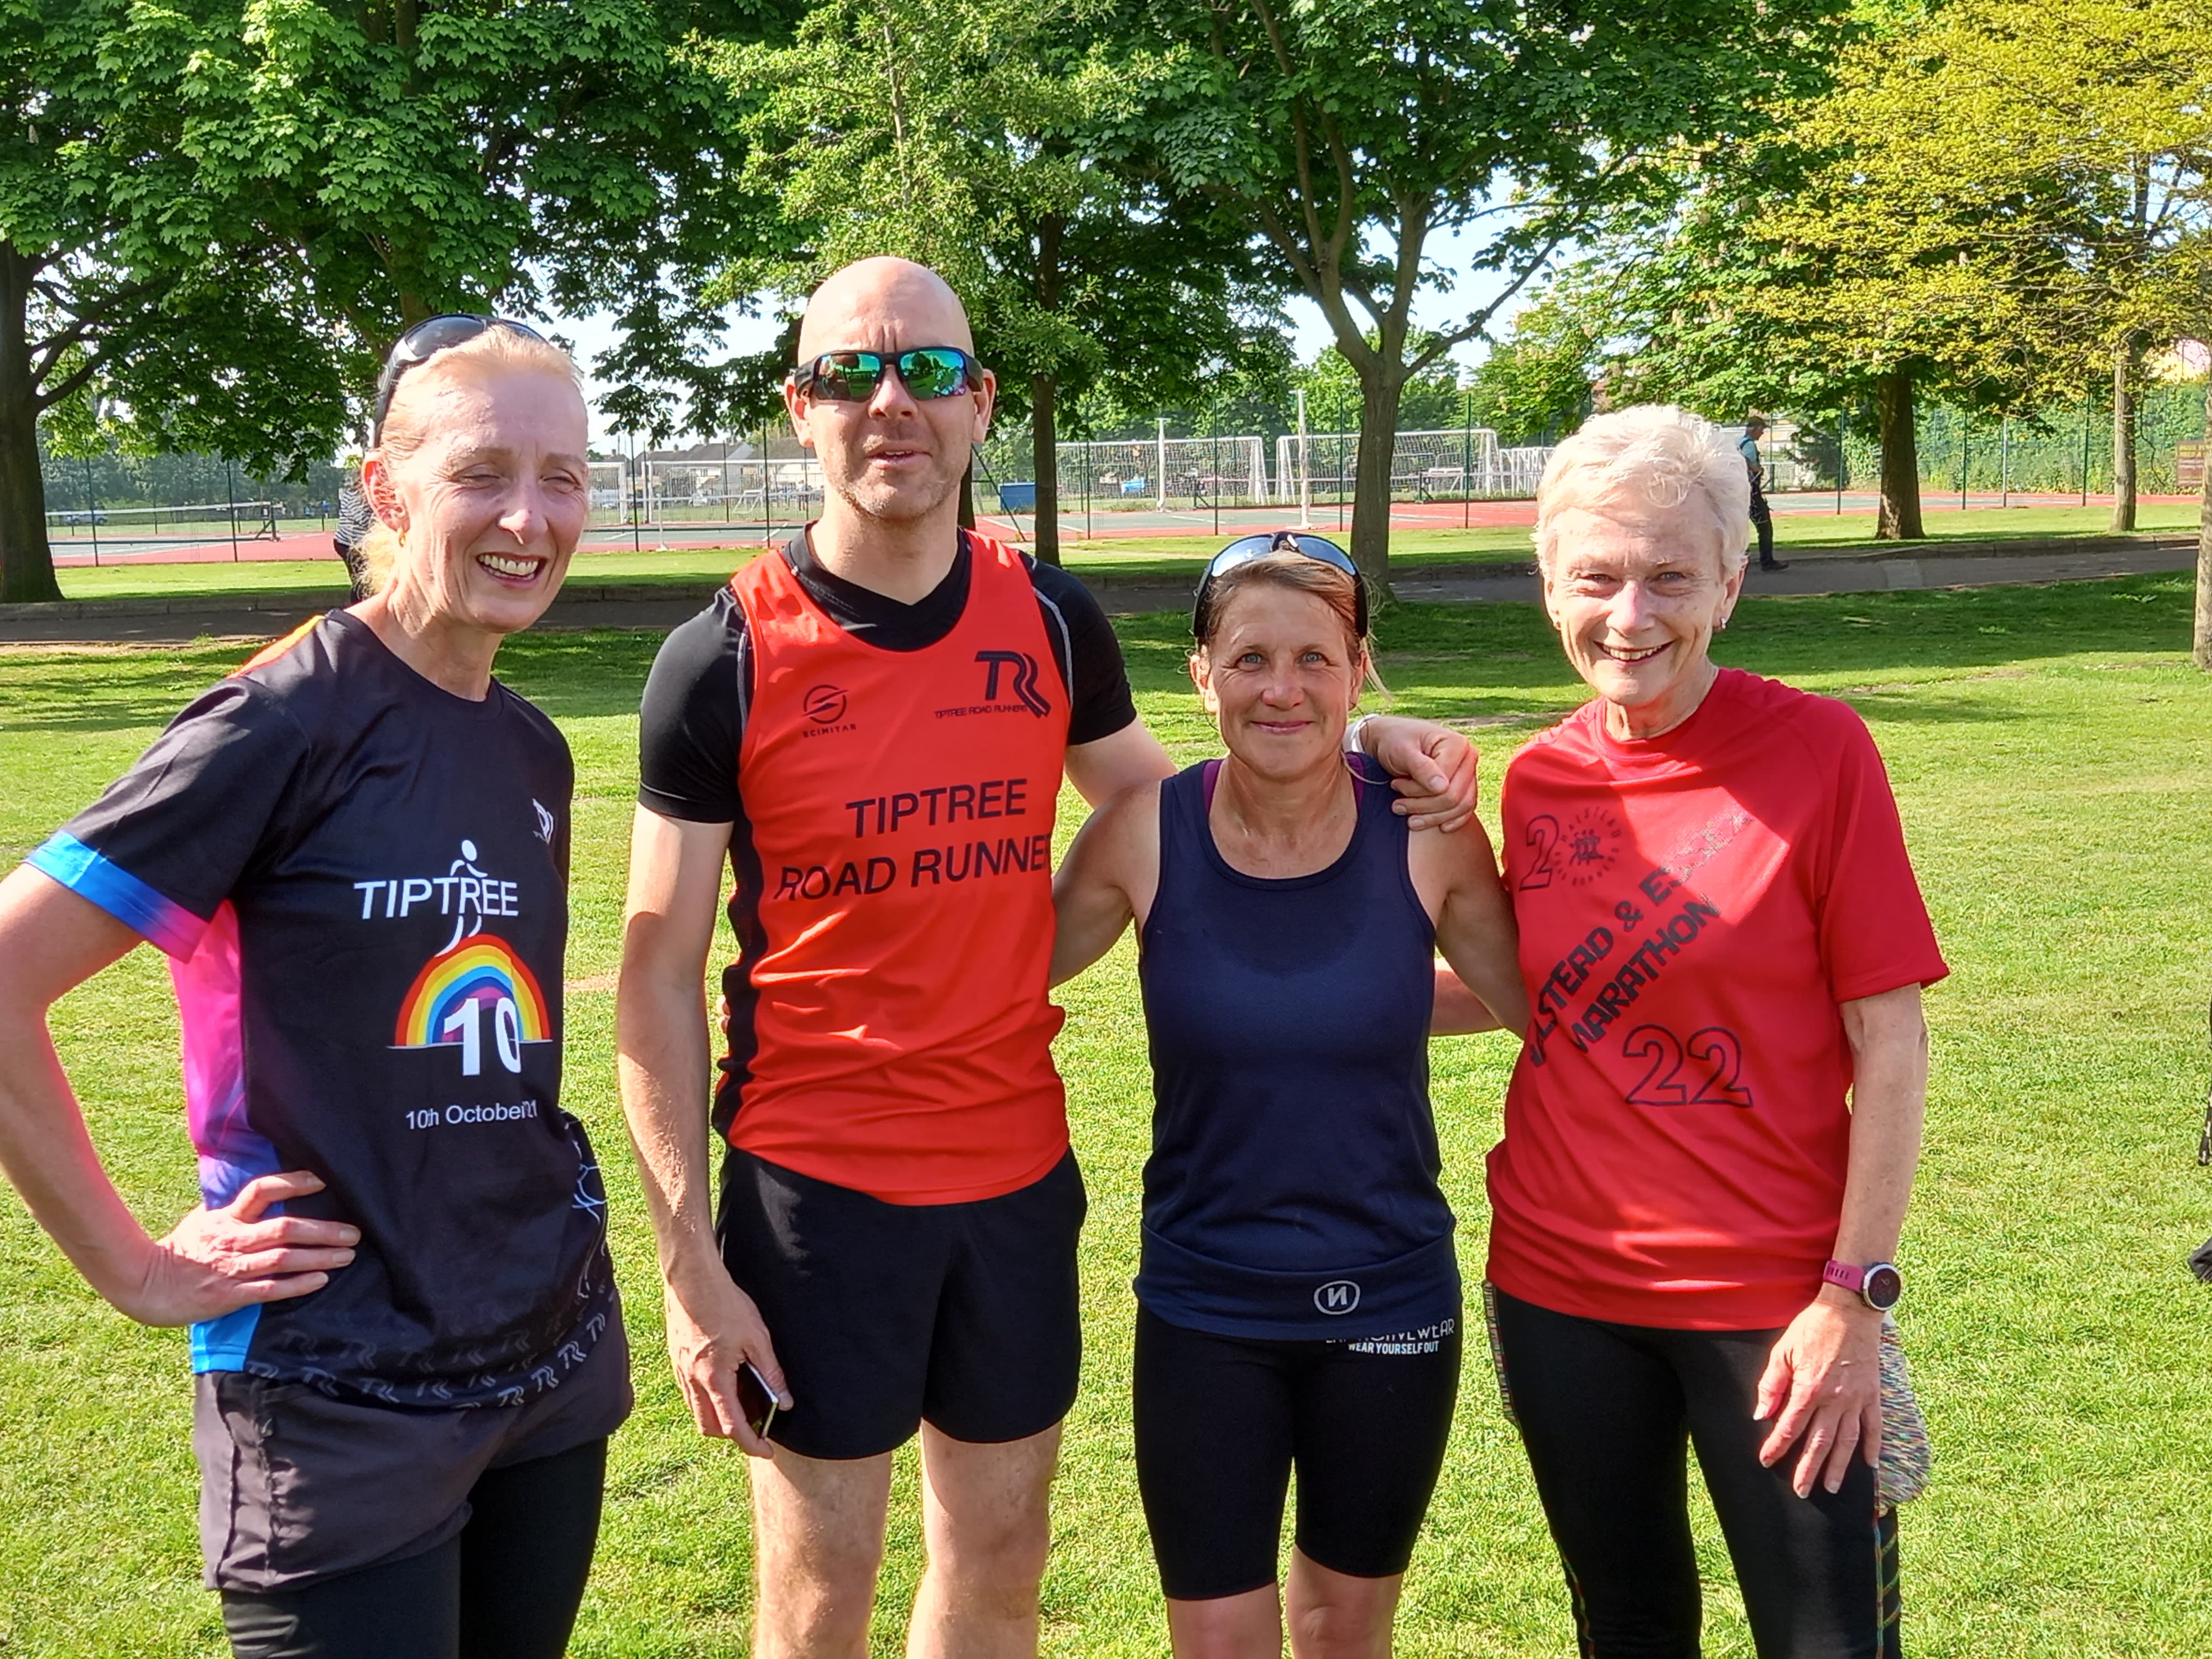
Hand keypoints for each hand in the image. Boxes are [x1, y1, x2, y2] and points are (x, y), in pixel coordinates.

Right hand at [119, 1171, 357, 1326]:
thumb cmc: (179, 1250)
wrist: (145, 1285)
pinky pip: (270, 1290)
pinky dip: (297, 1285)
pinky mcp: (231, 1295)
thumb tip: (262, 1192)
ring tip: (347, 1255)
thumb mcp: (203, 1219)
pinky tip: (321, 1281)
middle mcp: (233, 1240)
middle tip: (354, 1231)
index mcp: (227, 1218)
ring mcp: (233, 1268)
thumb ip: (232, 1208)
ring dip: (319, 1257)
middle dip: (322, 1230)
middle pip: (284, 1228)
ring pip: (283, 1258)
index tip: (322, 1179)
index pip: (261, 1190)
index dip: (292, 1182)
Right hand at [663, 1268, 793, 1457]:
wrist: (692, 1280)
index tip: (765, 1451)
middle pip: (710, 1427)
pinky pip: (691, 1394)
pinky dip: (708, 1399)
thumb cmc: (725, 1304)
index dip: (751, 1443)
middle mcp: (693, 1381)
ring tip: (744, 1403)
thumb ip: (771, 1373)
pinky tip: (726, 1383)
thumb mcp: (757, 1338)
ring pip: (698, 1412)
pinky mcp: (677, 1362)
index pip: (732, 1427)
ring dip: (719, 1417)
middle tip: (756, 1426)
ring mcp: (681, 1372)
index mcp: (715, 1379)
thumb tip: (784, 1401)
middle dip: (732, 1435)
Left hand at [1361, 717, 1478, 831]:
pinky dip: (1448, 819)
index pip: (1446, 784)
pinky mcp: (1463, 786)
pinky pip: (1464, 810)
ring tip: (1406, 815)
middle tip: (1397, 805)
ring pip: (1460, 807)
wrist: (1390, 739)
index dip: (1418, 792)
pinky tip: (1437, 826)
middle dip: (1423, 807)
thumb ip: (1421, 768)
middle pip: (1455, 798)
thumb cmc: (1394, 741)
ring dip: (1432, 817)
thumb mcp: (1402, 751)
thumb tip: (1442, 788)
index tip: (1394, 785)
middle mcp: (1468, 758)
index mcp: (1458, 745)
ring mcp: (1468, 773)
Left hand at [1753, 1292, 1882, 1496]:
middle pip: (1819, 1442)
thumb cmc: (1812, 1327)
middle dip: (1808, 1468)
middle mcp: (1834, 1399)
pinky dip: (1873, 1447)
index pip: (1790, 1426)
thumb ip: (1772, 1384)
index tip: (1766, 1461)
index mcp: (1808, 1387)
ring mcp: (1857, 1398)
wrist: (1850, 1309)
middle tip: (1801, 1491)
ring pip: (1847, 1441)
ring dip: (1840, 1466)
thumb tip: (1761, 1414)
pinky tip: (1870, 1465)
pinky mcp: (1873, 1394)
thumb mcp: (1783, 1350)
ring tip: (1833, 1487)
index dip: (1776, 1446)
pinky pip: (1874, 1426)